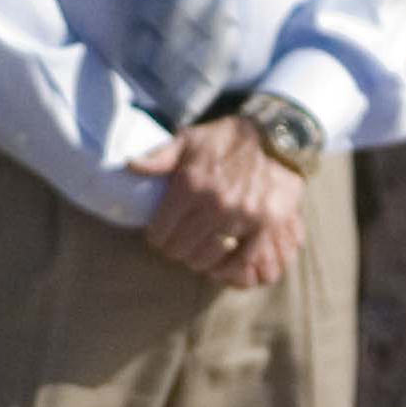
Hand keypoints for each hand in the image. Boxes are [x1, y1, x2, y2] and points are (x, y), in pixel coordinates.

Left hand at [125, 116, 305, 290]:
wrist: (275, 137)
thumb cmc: (227, 139)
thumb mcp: (189, 139)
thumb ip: (159, 156)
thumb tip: (130, 166)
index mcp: (190, 184)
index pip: (160, 230)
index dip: (155, 238)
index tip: (158, 236)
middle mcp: (215, 202)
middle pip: (180, 248)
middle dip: (174, 249)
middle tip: (176, 245)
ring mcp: (242, 216)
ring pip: (207, 258)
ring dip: (197, 260)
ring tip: (196, 253)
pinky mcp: (267, 225)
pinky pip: (241, 261)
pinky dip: (227, 268)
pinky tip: (220, 264)